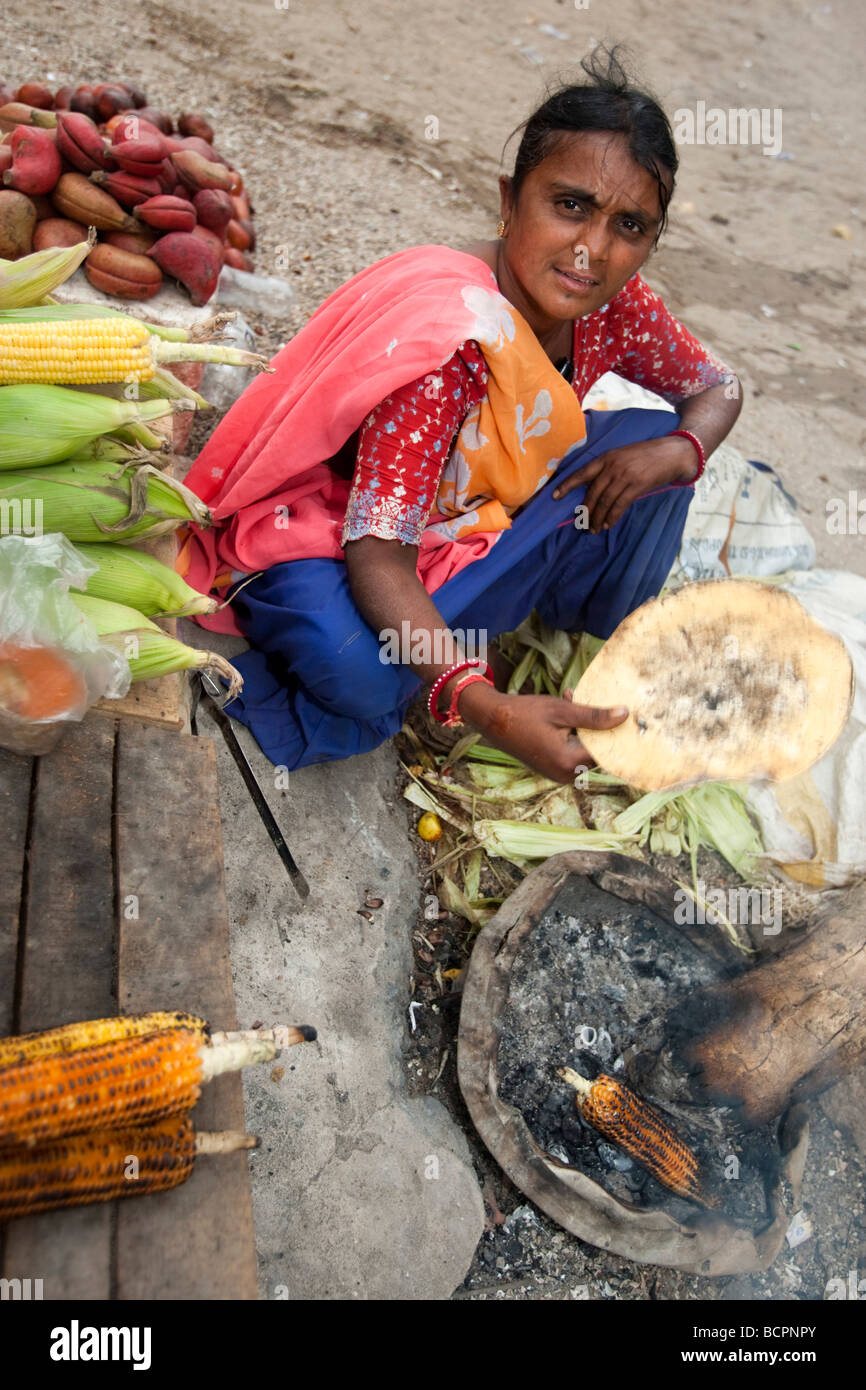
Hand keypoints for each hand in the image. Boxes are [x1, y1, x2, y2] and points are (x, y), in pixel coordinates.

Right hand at [458, 683, 627, 783]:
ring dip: (583, 728)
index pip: (606, 750)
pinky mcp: (552, 768)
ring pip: (584, 750)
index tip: (624, 715)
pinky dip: (573, 734)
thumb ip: (595, 716)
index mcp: (569, 762)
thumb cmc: (524, 713)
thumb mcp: (562, 710)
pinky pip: (572, 752)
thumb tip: (624, 715)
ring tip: (570, 701)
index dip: (615, 732)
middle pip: (596, 751)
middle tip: (589, 701)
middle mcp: (565, 774)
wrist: (491, 720)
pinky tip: (564, 712)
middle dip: (596, 727)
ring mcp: (558, 773)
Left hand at [552, 435, 696, 531]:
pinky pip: (619, 505)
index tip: (554, 496)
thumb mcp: (624, 456)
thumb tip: (595, 490)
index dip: (567, 485)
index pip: (582, 473)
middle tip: (582, 524)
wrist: (673, 453)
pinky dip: (612, 517)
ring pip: (604, 501)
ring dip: (597, 518)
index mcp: (606, 457)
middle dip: (586, 511)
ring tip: (593, 529)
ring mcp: (624, 475)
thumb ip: (609, 470)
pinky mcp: (636, 485)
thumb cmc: (647, 456)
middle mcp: (612, 466)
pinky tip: (608, 525)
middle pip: (592, 492)